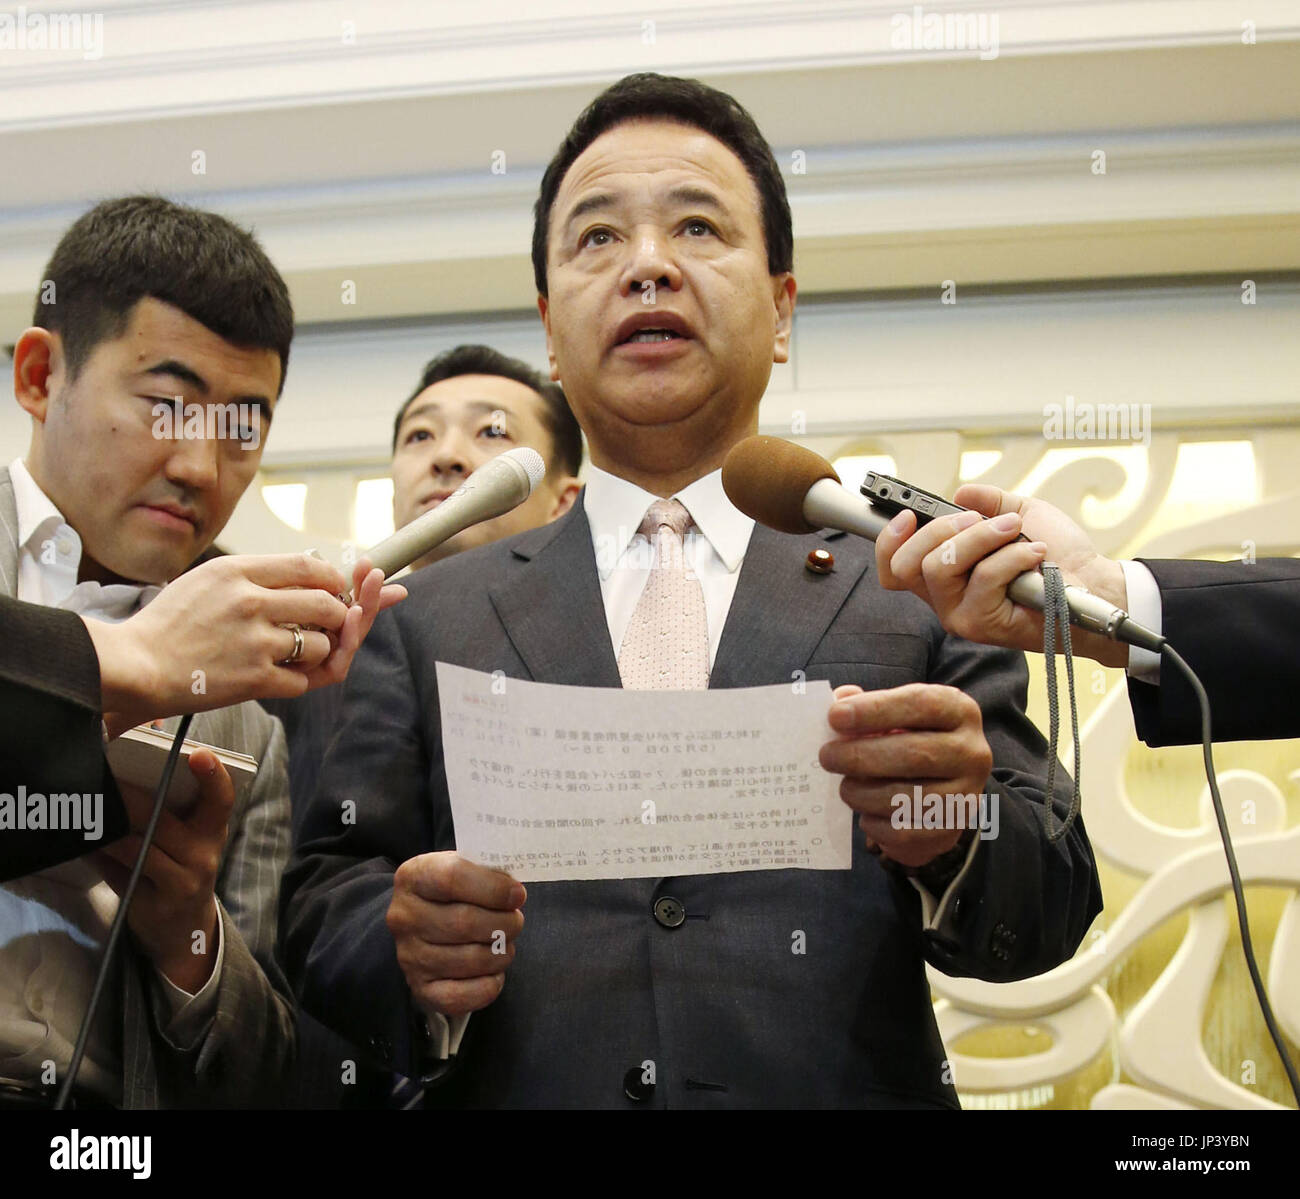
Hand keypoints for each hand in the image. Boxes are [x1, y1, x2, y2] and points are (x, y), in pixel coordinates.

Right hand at [87, 552, 407, 733]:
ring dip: (316, 653)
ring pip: (322, 644)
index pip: (310, 567)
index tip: (343, 588)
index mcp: (238, 570)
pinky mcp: (254, 677)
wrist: (134, 666)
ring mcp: (255, 640)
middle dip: (339, 618)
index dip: (336, 580)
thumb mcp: (209, 580)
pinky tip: (277, 675)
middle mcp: (251, 601)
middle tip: (329, 626)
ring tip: (287, 653)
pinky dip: (298, 680)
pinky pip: (304, 680)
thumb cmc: (171, 625)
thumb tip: (319, 577)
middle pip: (329, 605)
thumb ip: (260, 576)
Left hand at [95, 748, 231, 992]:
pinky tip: (91, 844)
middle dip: (129, 800)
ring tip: (89, 811)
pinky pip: (124, 872)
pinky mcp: (160, 902)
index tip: (198, 753)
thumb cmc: (179, 872)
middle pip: (162, 821)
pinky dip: (104, 855)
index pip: (221, 799)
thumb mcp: (186, 841)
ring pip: (137, 847)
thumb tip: (122, 774)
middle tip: (103, 779)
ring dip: (109, 831)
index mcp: (213, 830)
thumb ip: (164, 813)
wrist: (184, 930)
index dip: (213, 776)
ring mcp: (185, 880)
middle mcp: (205, 854)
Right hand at [386, 852, 525, 1018]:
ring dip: (501, 953)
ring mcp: (409, 956)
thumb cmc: (456, 891)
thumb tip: (514, 894)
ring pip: (470, 959)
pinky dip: (489, 986)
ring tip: (505, 944)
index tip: (518, 895)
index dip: (493, 888)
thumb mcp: (465, 867)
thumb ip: (487, 872)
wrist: (426, 922)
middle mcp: (404, 917)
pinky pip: (461, 997)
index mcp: (414, 876)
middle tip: (516, 921)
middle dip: (504, 923)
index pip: (452, 878)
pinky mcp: (420, 988)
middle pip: (464, 922)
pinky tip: (494, 971)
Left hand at [819, 683, 992, 867]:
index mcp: (959, 712)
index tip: (835, 716)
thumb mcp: (894, 714)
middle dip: (861, 756)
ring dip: (863, 793)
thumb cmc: (909, 740)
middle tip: (828, 756)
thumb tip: (840, 702)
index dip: (875, 709)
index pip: (921, 704)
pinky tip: (865, 813)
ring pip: (907, 798)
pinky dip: (874, 824)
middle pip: (915, 754)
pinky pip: (903, 832)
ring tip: (846, 787)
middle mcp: (972, 753)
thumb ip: (866, 705)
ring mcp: (966, 796)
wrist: (939, 788)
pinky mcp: (950, 831)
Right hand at [873, 484, 1128, 666]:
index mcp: (942, 575)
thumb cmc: (1055, 555)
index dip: (888, 541)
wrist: (1091, 583)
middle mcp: (942, 598)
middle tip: (975, 519)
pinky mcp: (980, 624)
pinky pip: (982, 578)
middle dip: (939, 530)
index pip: (893, 567)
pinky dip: (1011, 556)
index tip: (908, 515)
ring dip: (980, 537)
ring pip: (941, 567)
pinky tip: (1034, 554)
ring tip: (1013, 530)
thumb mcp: (1018, 514)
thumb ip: (987, 502)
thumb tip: (959, 495)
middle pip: (907, 564)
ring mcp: (958, 613)